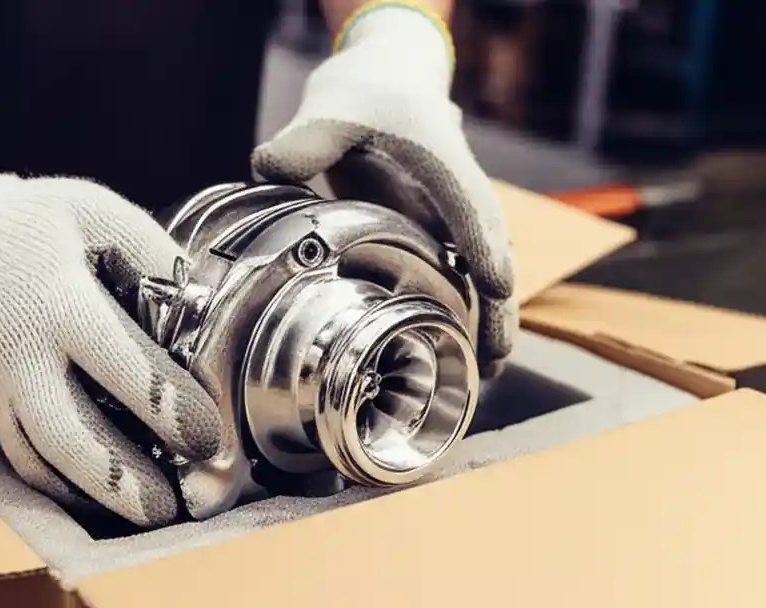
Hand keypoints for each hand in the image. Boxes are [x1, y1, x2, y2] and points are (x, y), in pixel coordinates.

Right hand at [0, 146, 221, 526]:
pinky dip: (62, 483)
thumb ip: (157, 260)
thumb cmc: (32, 223)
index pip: (117, 363)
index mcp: (56, 299)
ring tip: (146, 513)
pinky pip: (19, 458)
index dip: (166, 405)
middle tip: (170, 507)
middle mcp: (15, 352)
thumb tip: (206, 313)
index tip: (208, 436)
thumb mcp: (101, 214)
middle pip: (66, 436)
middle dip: (122, 481)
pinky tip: (103, 494)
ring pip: (37, 462)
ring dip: (93, 496)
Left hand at [254, 3, 515, 372]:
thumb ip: (304, 141)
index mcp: (439, 157)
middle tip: (498, 354)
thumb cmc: (365, 92)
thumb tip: (267, 167)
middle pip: (488, 248)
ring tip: (489, 371)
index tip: (496, 282)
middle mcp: (457, 189)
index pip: (466, 201)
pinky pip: (459, 274)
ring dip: (488, 316)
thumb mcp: (331, 108)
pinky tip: (465, 351)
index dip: (481, 243)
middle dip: (497, 301)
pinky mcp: (437, 229)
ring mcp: (450, 213)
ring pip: (480, 269)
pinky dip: (466, 310)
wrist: (386, 78)